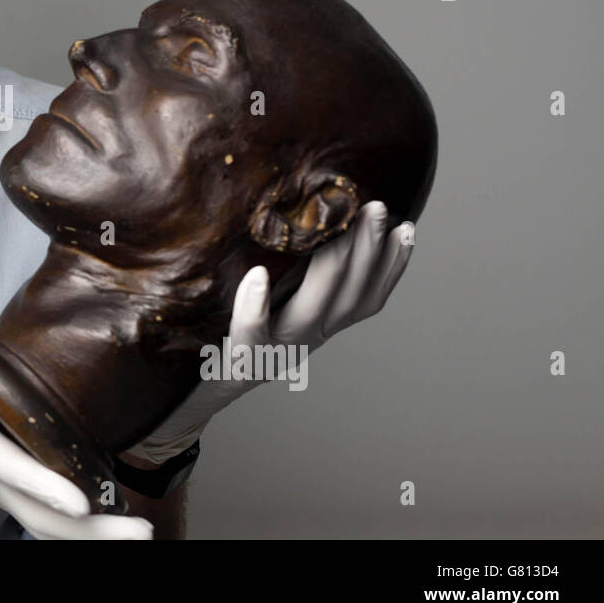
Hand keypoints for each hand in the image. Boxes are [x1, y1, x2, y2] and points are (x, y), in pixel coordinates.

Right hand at [0, 326, 152, 538]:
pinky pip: (42, 512)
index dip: (46, 487)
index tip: (83, 501)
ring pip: (46, 521)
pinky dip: (79, 521)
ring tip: (139, 530)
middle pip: (42, 517)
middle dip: (93, 530)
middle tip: (142, 530)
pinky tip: (111, 513)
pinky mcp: (1, 480)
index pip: (11, 469)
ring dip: (93, 531)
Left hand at [125, 200, 415, 462]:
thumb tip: (304, 218)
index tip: (407, 228)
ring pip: (313, 311)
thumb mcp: (272, 301)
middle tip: (374, 208)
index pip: (367, 298)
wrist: (196, 394)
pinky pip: (250, 334)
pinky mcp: (239, 361)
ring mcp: (275, 352)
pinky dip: (254, 305)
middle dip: (367, 251)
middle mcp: (305, 340)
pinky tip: (258, 276)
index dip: (391, 267)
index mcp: (318, 327)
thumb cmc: (231, 335)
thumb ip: (292, 272)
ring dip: (329, 267)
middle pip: (348, 297)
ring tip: (334, 228)